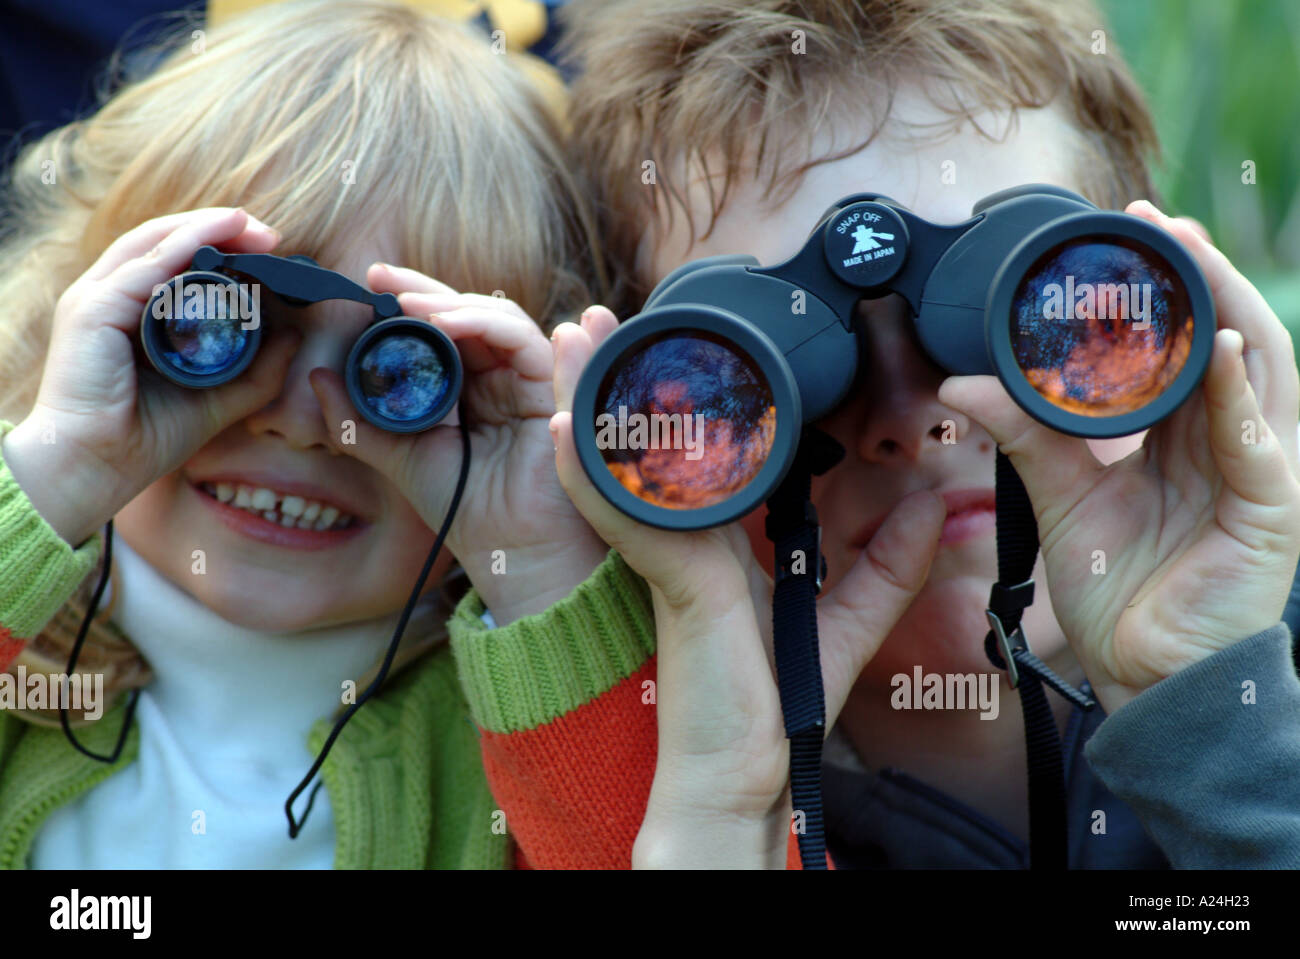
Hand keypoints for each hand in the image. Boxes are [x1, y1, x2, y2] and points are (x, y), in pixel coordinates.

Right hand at [3, 208, 299, 544]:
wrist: (97, 467)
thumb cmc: (146, 437)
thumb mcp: (219, 398)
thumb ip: (258, 370)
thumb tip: (293, 335)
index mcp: (132, 311)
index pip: (176, 260)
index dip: (221, 246)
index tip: (270, 249)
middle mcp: (111, 296)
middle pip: (165, 241)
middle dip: (219, 229)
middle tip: (270, 234)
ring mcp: (97, 298)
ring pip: (155, 242)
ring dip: (205, 227)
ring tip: (250, 225)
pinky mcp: (93, 309)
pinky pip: (145, 266)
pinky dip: (184, 244)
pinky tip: (217, 237)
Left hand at [309, 266, 608, 625]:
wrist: (507, 552)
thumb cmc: (462, 510)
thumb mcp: (399, 457)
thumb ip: (359, 421)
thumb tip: (317, 377)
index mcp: (469, 387)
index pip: (442, 328)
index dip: (411, 299)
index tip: (371, 281)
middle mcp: (501, 377)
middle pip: (469, 313)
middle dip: (426, 290)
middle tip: (383, 279)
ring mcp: (528, 381)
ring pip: (497, 318)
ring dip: (452, 304)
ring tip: (409, 302)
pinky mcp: (551, 390)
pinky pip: (524, 341)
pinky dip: (487, 325)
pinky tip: (448, 325)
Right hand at [549, 314, 945, 866]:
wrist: (754, 770)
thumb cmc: (782, 702)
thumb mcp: (849, 622)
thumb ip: (888, 567)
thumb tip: (927, 507)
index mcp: (719, 542)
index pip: (695, 455)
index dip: (679, 401)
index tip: (670, 351)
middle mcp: (686, 540)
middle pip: (643, 444)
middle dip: (615, 381)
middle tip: (594, 323)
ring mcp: (670, 558)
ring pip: (621, 465)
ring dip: (592, 398)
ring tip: (573, 339)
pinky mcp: (673, 582)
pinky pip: (626, 518)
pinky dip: (594, 473)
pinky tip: (567, 426)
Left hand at [939, 200, 1299, 713]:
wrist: (1143, 670)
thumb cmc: (1118, 586)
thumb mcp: (1063, 497)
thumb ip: (1025, 437)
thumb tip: (961, 383)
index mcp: (1187, 433)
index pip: (1186, 344)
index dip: (1165, 288)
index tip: (1122, 236)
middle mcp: (1229, 440)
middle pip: (1228, 338)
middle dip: (1197, 275)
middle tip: (1154, 223)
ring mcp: (1258, 471)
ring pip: (1260, 369)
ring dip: (1225, 307)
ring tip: (1188, 254)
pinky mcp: (1271, 510)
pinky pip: (1258, 443)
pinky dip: (1240, 394)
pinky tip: (1221, 351)